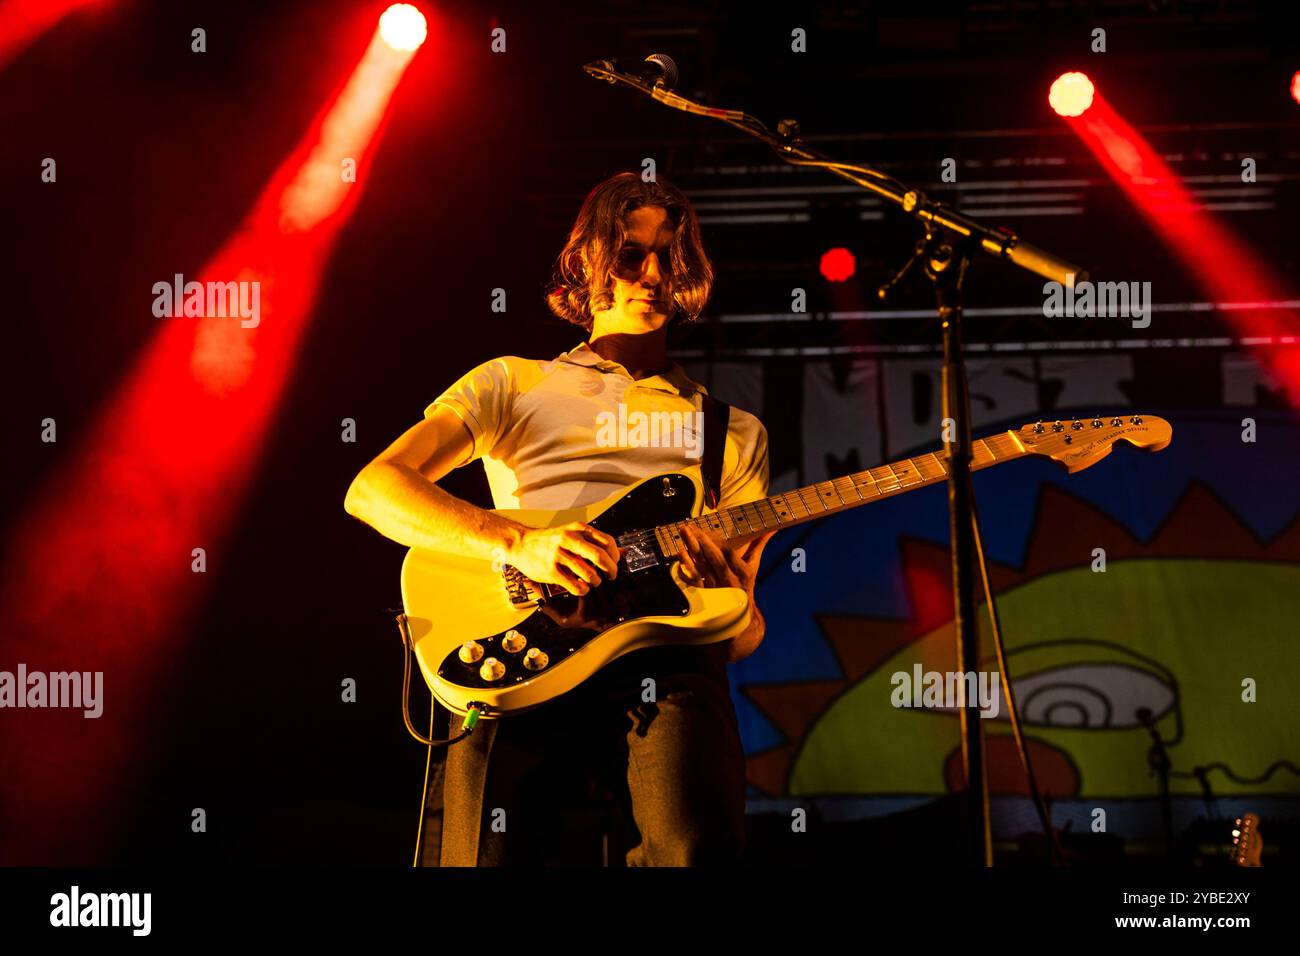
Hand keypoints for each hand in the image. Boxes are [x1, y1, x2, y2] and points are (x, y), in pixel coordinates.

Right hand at [505, 521, 619, 596]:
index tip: (614, 563)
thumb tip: (623, 552)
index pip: (607, 541)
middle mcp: (568, 540)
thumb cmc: (549, 540)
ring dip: (596, 581)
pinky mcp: (550, 571)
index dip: (615, 556)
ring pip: (588, 573)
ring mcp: (558, 555)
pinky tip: (582, 587)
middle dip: (610, 570)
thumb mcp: (572, 533)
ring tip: (594, 582)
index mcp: (577, 529)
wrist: (520, 543)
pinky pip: (574, 585)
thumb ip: (595, 542)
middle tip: (611, 576)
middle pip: (599, 557)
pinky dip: (583, 589)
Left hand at [677, 525, 774, 591]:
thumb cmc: (745, 585)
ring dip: (691, 549)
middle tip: (691, 528)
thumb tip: (771, 530)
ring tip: (684, 534)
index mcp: (743, 573)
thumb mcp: (753, 567)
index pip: (730, 554)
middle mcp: (730, 581)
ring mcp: (716, 588)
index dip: (718, 541)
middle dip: (702, 541)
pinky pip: (693, 580)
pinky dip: (686, 567)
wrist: (739, 614)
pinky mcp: (705, 594)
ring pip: (702, 567)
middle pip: (715, 559)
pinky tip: (681, 554)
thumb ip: (759, 546)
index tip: (708, 530)